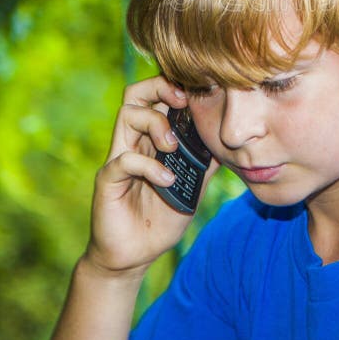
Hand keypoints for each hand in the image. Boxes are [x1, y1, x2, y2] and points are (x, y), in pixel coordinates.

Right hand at [84, 75, 220, 276]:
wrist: (135, 254)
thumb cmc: (162, 216)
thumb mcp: (193, 185)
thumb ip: (206, 162)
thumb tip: (230, 142)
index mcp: (152, 137)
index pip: (156, 95)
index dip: (174, 84)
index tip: (197, 91)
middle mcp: (133, 140)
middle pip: (135, 93)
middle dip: (159, 87)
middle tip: (181, 102)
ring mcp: (119, 157)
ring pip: (127, 115)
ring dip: (155, 124)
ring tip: (173, 147)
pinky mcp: (108, 179)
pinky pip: (124, 159)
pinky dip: (150, 166)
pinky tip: (167, 181)